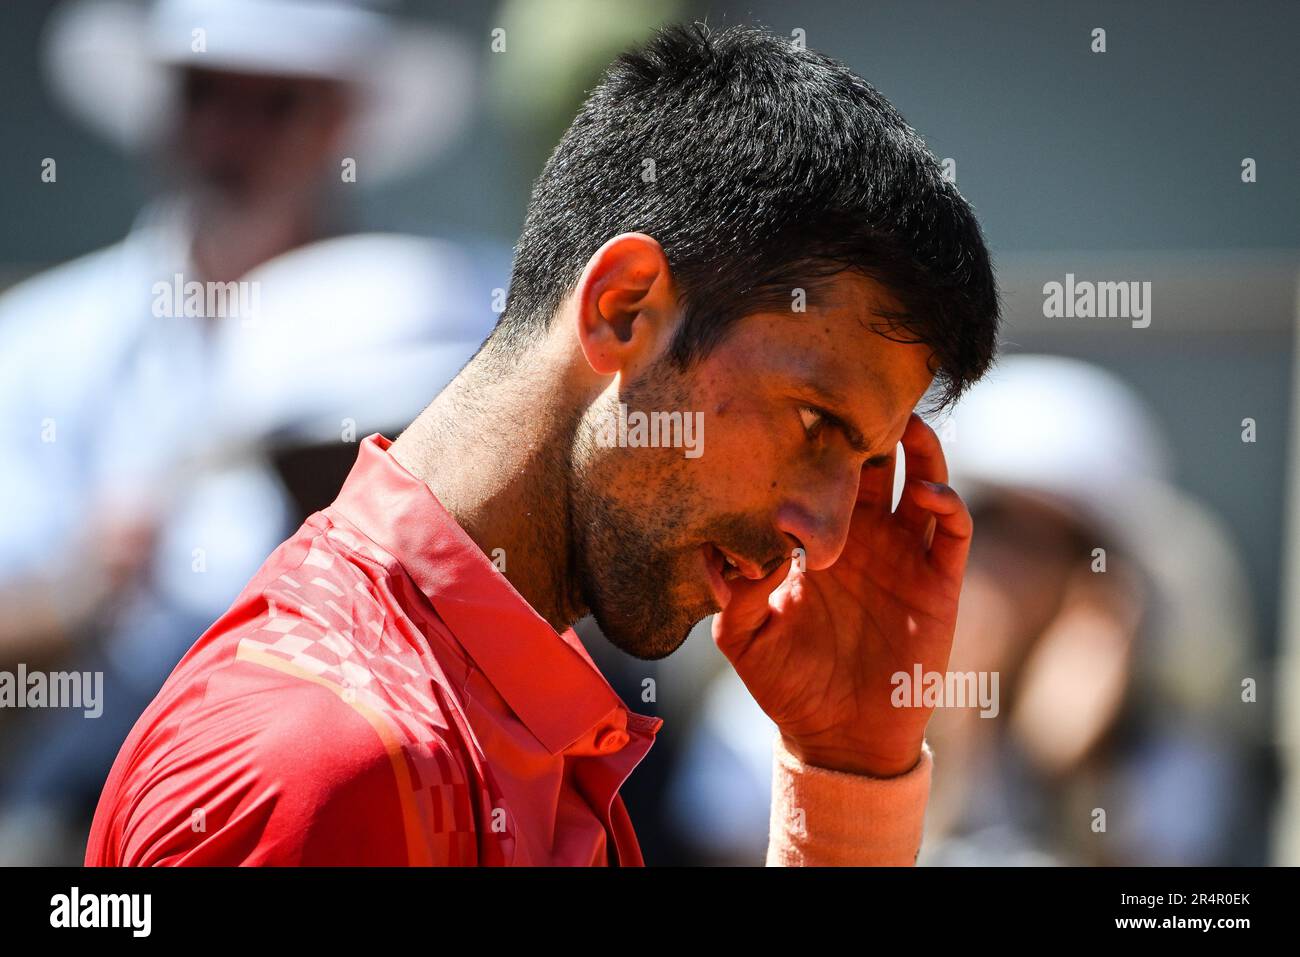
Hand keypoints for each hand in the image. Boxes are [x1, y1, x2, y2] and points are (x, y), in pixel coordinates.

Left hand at [712, 413, 970, 776]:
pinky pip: (952, 531)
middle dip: (868, 427)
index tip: (799, 405)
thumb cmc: (787, 683)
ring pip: (922, 481)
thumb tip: (720, 548)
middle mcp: (863, 537)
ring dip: (921, 448)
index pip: (819, 475)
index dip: (815, 441)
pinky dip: (948, 502)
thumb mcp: (743, 637)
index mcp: (817, 540)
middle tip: (860, 392)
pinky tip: (929, 492)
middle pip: (874, 463)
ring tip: (908, 422)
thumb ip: (730, 591)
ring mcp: (903, 556)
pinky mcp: (938, 582)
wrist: (838, 737)